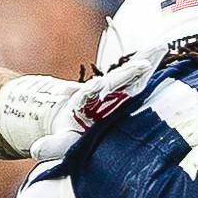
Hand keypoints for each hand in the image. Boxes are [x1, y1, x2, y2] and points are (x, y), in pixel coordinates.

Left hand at [30, 48, 160, 164]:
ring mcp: (115, 88)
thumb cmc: (69, 134)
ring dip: (143, 62)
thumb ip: (50, 146)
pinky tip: (162, 48)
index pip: (89, 93)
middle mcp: (100, 90)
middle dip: (126, 73)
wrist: (74, 123)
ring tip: (158, 48)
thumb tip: (34, 150)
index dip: (94, 90)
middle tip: (141, 66)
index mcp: (84, 100)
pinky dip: (150, 62)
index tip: (100, 87)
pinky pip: (140, 76)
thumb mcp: (59, 141)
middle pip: (114, 79)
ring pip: (129, 73)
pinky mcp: (126, 90)